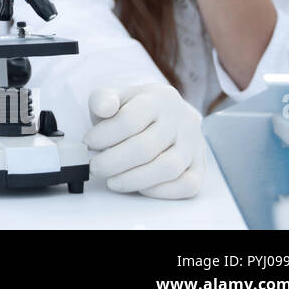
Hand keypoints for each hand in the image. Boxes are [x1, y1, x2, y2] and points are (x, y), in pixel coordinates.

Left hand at [84, 83, 204, 198]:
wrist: (165, 115)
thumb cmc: (134, 110)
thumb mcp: (115, 97)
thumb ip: (103, 99)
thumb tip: (103, 108)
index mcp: (158, 98)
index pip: (129, 120)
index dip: (104, 136)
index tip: (89, 144)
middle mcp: (181, 119)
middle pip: (146, 147)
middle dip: (114, 162)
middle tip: (96, 168)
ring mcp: (194, 143)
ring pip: (168, 168)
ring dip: (134, 179)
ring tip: (112, 180)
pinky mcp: (200, 165)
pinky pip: (187, 185)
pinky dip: (161, 191)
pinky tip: (140, 188)